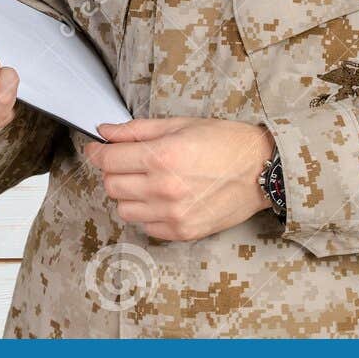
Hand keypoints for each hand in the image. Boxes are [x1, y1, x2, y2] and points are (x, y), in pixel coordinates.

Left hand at [83, 117, 276, 241]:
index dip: (98, 152)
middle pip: (111, 186)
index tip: (97, 149)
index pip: (108, 160)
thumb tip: (105, 132)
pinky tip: (162, 199)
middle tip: (128, 162)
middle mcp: (164, 188)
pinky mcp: (183, 232)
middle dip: (113, 172)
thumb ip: (136, 130)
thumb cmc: (224, 142)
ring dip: (129, 194)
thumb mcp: (178, 125)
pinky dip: (147, 213)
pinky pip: (146, 227)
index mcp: (162, 157)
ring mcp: (173, 214)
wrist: (261, 170)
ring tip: (148, 181)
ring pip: (124, 210)